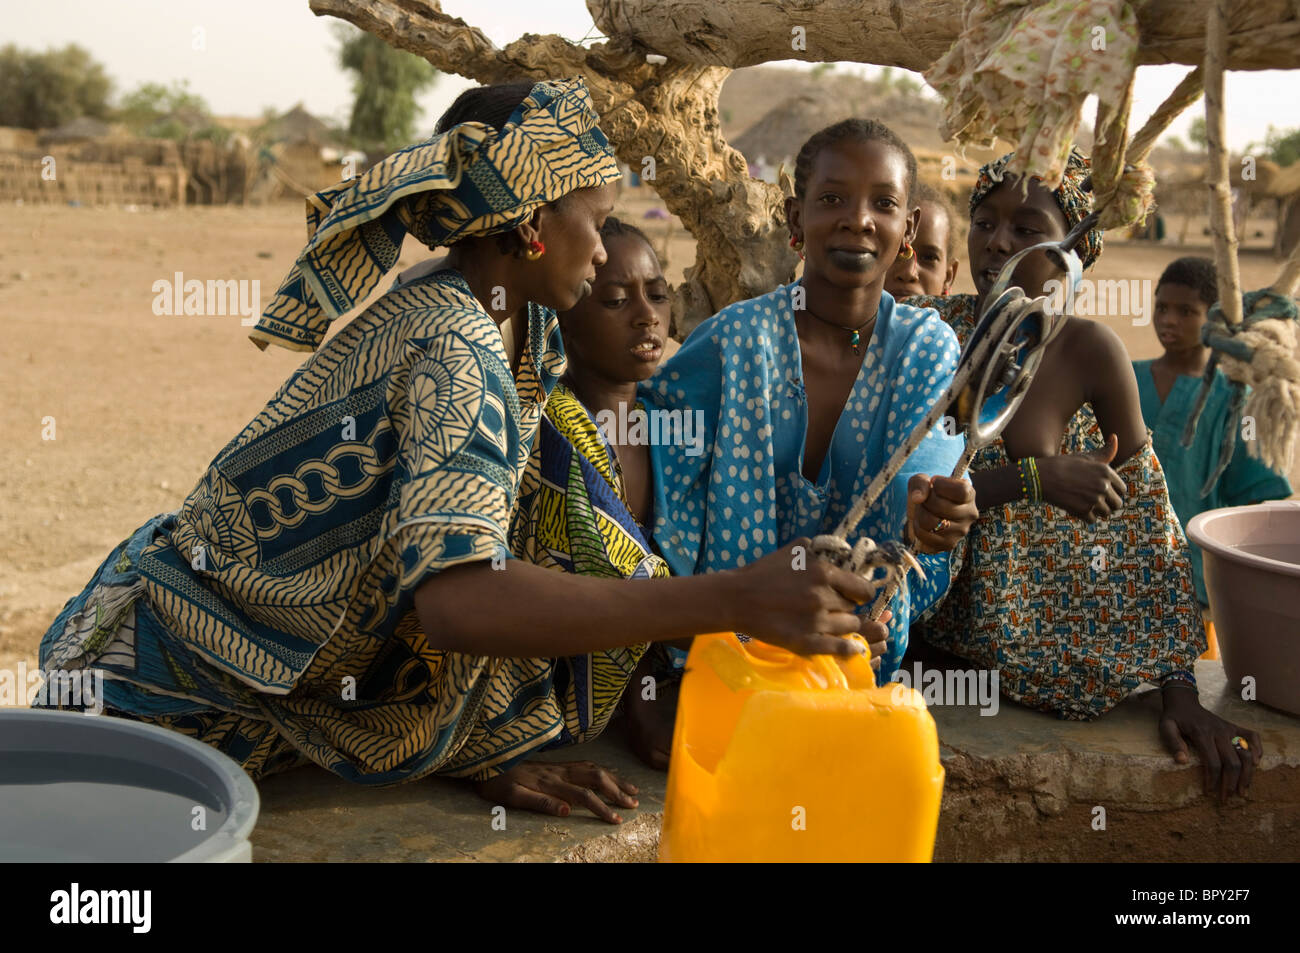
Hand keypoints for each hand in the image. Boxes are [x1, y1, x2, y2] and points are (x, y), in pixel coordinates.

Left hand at [472, 760, 639, 823]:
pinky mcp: (556, 764)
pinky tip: (609, 775)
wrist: (485, 762)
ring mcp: (558, 766)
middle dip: (617, 791)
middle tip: (634, 804)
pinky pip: (585, 765)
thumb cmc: (497, 784)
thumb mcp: (513, 797)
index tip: (617, 820)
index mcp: (550, 782)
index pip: (584, 796)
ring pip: (594, 769)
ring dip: (614, 779)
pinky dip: (602, 771)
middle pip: (596, 778)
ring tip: (632, 789)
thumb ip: (540, 802)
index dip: (602, 808)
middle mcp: (558, 771)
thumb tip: (567, 810)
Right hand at [730, 539, 889, 658]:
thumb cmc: (762, 572)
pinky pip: (839, 648)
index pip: (863, 589)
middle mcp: (823, 598)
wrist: (736, 599)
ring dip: (843, 626)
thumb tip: (835, 551)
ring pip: (848, 628)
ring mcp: (816, 622)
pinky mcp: (806, 642)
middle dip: (845, 608)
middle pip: (852, 609)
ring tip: (833, 624)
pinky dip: (849, 649)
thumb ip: (817, 550)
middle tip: (832, 608)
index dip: (860, 593)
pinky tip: (853, 648)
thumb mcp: (792, 551)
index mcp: (823, 573)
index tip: (854, 595)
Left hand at [906, 474, 977, 553]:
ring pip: (930, 522)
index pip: (960, 490)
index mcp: (969, 494)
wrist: (926, 513)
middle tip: (926, 500)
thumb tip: (918, 498)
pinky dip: (918, 528)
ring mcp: (961, 531)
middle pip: (939, 506)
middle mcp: (970, 513)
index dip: (942, 485)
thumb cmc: (928, 494)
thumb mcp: (922, 480)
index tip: (933, 482)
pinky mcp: (949, 544)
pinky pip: (925, 536)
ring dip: (920, 515)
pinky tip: (924, 524)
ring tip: (924, 512)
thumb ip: (920, 483)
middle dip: (925, 501)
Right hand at [1035, 433, 1126, 520]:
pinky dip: (1085, 517)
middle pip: (1117, 504)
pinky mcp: (1083, 510)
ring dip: (1097, 512)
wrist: (1042, 476)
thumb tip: (1115, 436)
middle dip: (1108, 504)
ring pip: (1106, 513)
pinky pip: (1092, 520)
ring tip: (1086, 504)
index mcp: (1107, 472)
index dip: (1113, 492)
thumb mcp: (1086, 457)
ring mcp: (1094, 499)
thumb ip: (1106, 452)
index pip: (1122, 490)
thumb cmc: (1064, 465)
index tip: (1101, 491)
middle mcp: (1103, 486)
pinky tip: (1077, 508)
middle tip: (1094, 500)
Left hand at [1158, 686, 1262, 800]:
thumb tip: (1181, 761)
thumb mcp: (1166, 727)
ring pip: (1246, 754)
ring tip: (1243, 790)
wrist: (1184, 702)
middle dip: (1231, 783)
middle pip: (1232, 762)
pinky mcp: (1235, 727)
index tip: (1209, 792)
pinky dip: (1258, 749)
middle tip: (1226, 798)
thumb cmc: (1174, 718)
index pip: (1213, 761)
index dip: (1213, 779)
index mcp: (1202, 733)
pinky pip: (1253, 737)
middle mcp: (1220, 731)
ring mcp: (1229, 729)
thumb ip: (1172, 742)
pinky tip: (1256, 764)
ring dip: (1247, 774)